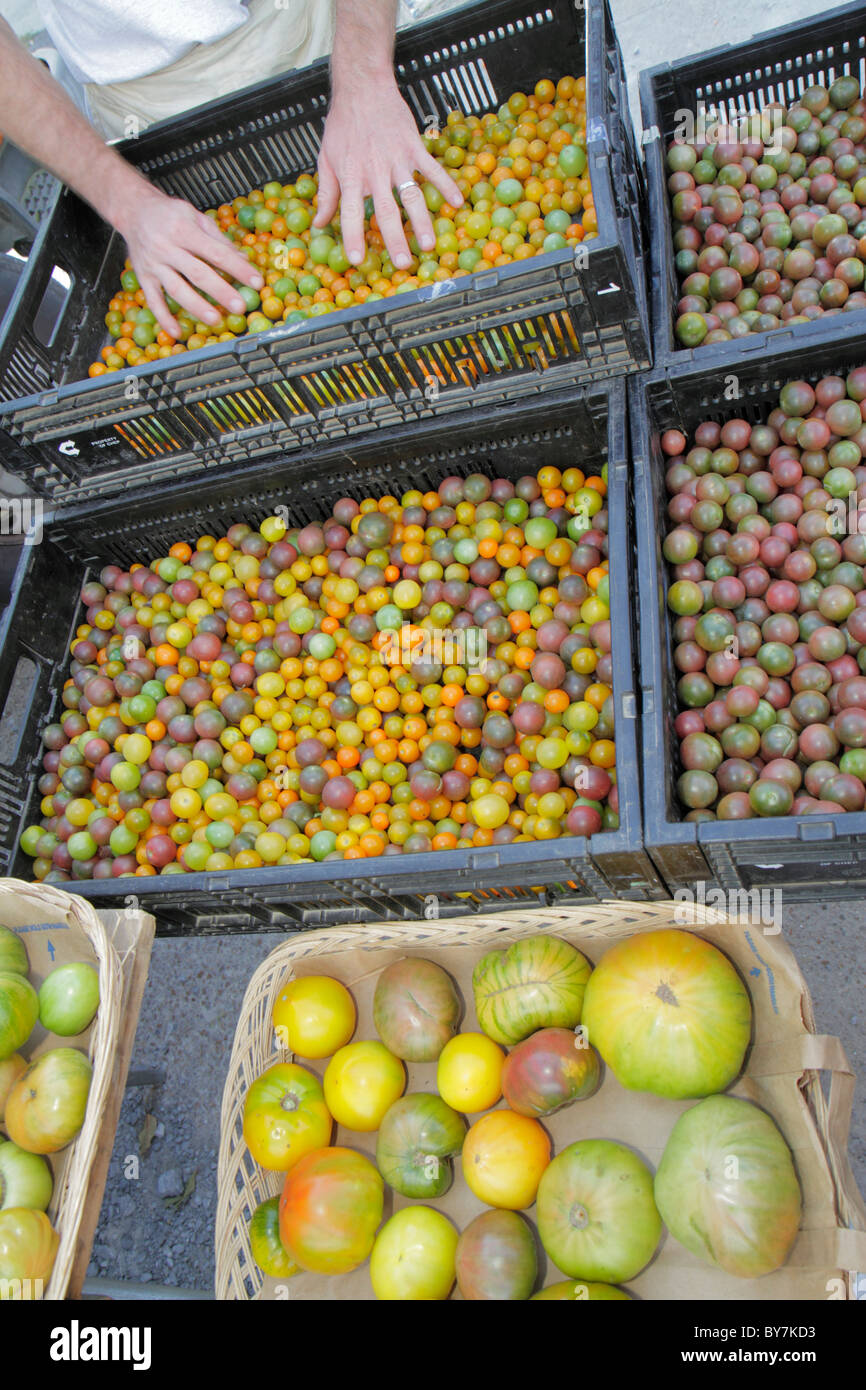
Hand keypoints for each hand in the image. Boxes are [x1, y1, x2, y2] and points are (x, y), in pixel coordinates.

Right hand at [115, 186, 264, 336]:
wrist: (133, 209)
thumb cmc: (169, 214)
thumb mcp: (196, 217)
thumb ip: (219, 240)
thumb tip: (244, 259)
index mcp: (184, 230)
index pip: (216, 252)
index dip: (238, 268)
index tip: (257, 282)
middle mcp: (167, 247)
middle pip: (197, 273)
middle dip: (220, 291)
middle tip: (240, 307)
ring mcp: (154, 264)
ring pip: (177, 289)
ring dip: (197, 306)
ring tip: (215, 320)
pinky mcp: (143, 277)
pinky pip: (153, 300)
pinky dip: (164, 318)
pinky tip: (176, 332)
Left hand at [314, 79, 463, 267]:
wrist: (363, 86)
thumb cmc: (342, 125)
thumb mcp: (326, 158)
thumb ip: (326, 193)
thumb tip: (319, 224)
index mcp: (350, 175)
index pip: (350, 211)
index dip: (353, 236)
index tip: (357, 259)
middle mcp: (374, 170)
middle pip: (385, 210)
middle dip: (394, 238)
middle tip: (403, 264)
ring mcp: (396, 158)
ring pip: (411, 194)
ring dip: (422, 221)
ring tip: (429, 245)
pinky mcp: (414, 145)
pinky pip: (432, 168)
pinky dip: (446, 184)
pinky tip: (457, 202)